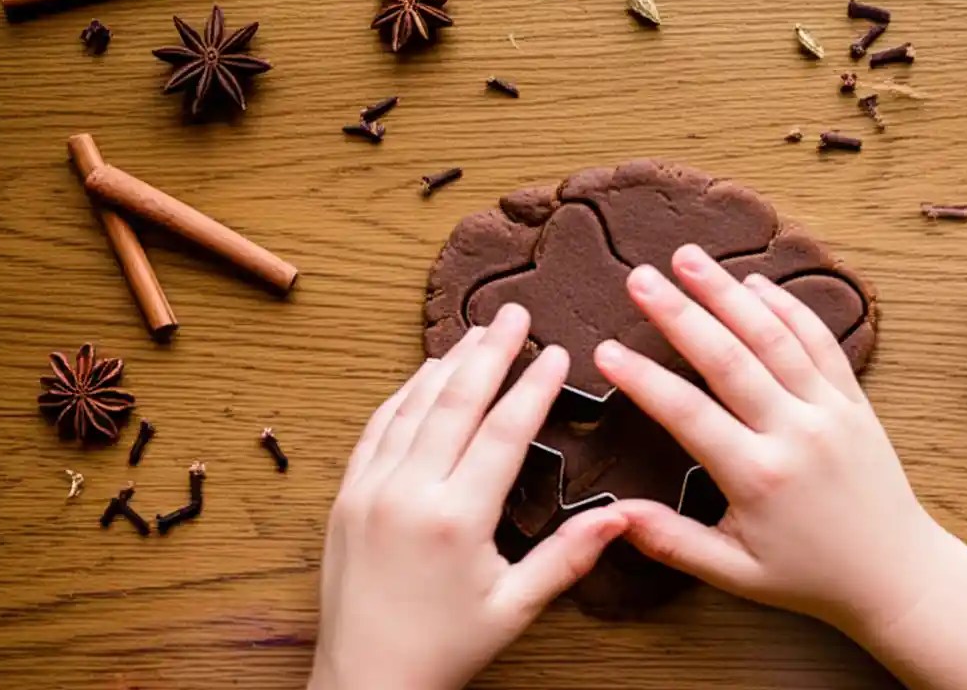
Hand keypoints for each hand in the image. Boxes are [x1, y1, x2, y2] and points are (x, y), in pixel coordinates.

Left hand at [310, 305, 626, 689]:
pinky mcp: (346, 497)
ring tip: (474, 334)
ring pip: (412, 407)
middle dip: (489, 352)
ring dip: (446, 366)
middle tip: (513, 313)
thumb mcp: (514, 608)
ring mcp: (370, 490)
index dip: (533, 387)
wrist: (364, 682)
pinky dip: (402, 396)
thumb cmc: (442, 649)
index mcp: (456, 519)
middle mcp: (408, 494)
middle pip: (456, 403)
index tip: (555, 353)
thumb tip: (620, 518)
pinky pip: (375, 429)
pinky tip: (422, 378)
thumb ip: (567, 558)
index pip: (504, 432)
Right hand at [595, 245, 946, 635]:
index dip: (644, 380)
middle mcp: (796, 434)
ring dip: (728, 292)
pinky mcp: (855, 401)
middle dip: (680, 312)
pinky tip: (754, 283)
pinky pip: (819, 343)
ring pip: (774, 337)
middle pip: (729, 358)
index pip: (688, 415)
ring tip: (688, 257)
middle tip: (640, 277)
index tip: (606, 350)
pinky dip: (787, 307)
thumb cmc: (811, 577)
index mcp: (759, 477)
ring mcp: (830, 411)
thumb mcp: (735, 573)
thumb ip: (672, 542)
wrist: (896, 575)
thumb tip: (614, 516)